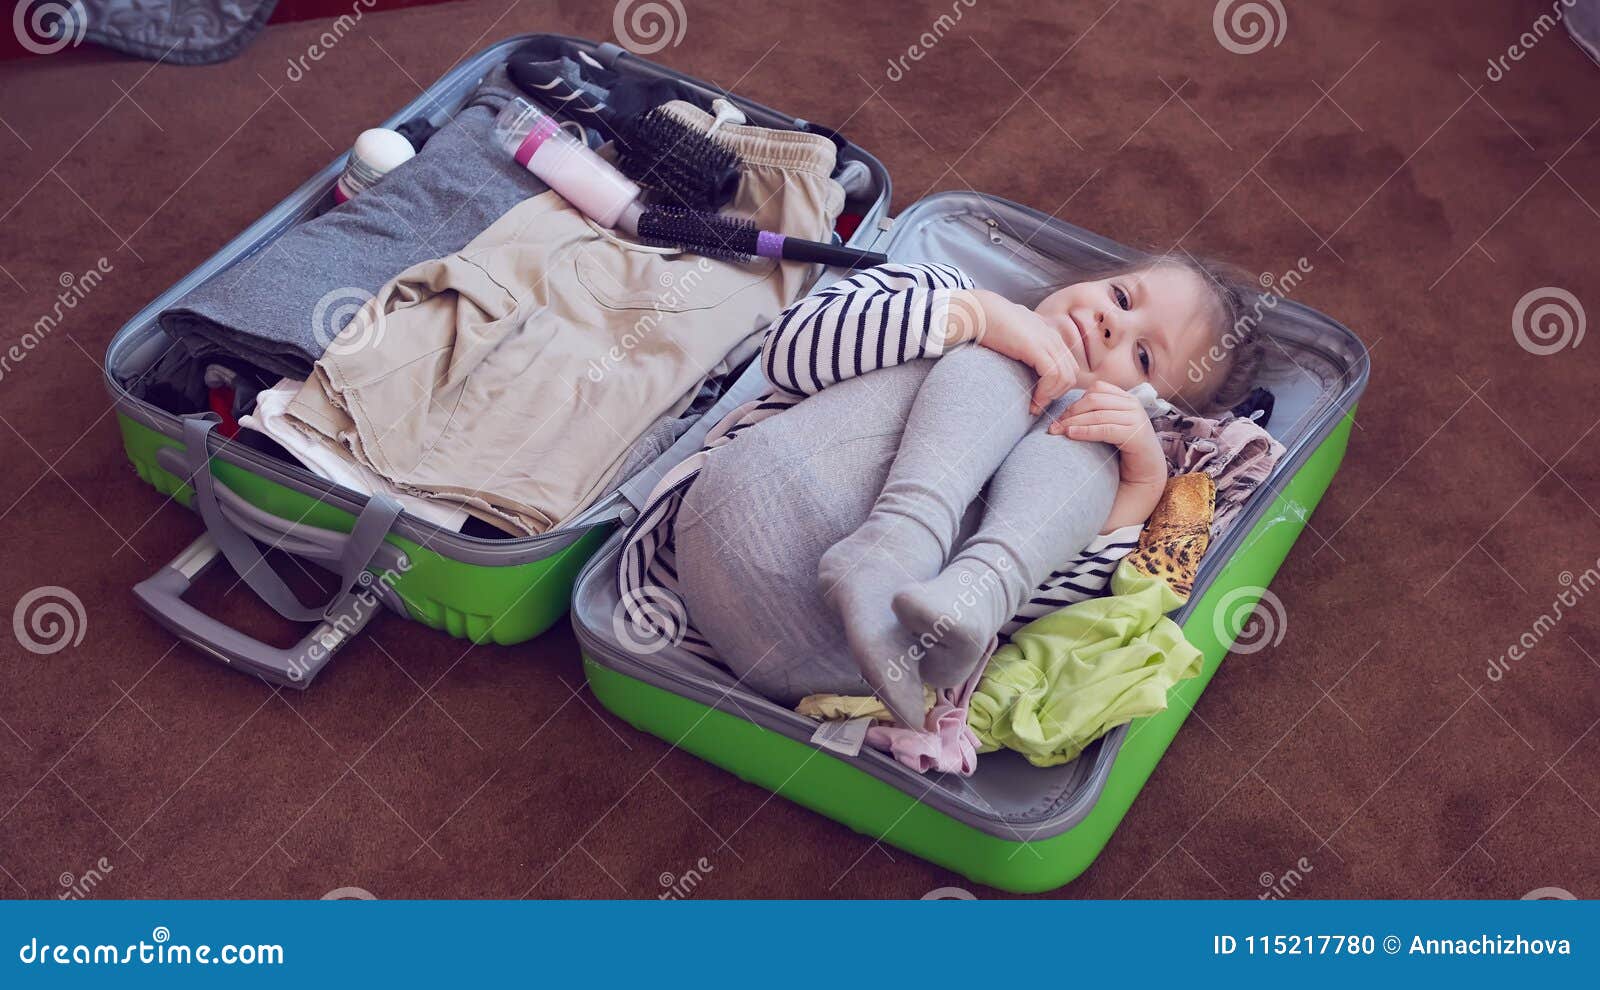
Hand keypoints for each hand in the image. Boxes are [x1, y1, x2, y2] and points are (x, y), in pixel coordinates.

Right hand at [951, 289, 1078, 413]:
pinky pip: (1053, 375)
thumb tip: (1019, 356)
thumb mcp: (1014, 334)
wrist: (979, 311)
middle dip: (1057, 394)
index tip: (1039, 399)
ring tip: (1035, 405)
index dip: (1056, 386)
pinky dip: (1046, 392)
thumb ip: (1023, 344)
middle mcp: (1053, 337)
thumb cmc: (989, 323)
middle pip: (1072, 373)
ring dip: (1051, 396)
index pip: (1067, 365)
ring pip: (1066, 377)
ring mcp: (1047, 341)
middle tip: (1038, 405)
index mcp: (1049, 335)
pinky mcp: (1037, 348)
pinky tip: (1033, 399)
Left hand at [1050, 382, 1167, 487]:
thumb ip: (1096, 414)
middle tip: (1054, 426)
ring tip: (1058, 431)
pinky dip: (1085, 431)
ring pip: (1097, 414)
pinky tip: (1071, 435)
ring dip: (1073, 422)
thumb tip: (1064, 413)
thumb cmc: (1122, 447)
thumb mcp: (1109, 425)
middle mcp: (1133, 405)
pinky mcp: (1135, 435)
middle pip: (1094, 400)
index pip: (1097, 389)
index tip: (1060, 416)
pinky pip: (1105, 429)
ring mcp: (1136, 418)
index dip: (1076, 401)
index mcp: (1126, 398)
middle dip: (1070, 412)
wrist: (1146, 469)